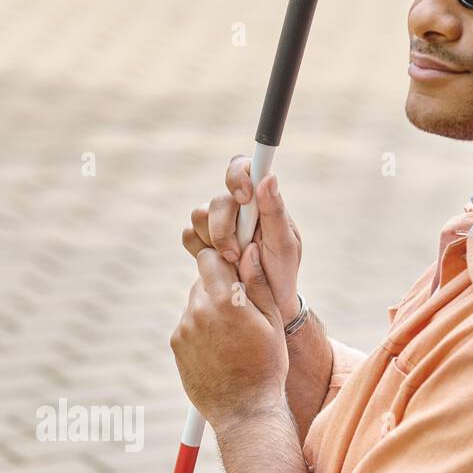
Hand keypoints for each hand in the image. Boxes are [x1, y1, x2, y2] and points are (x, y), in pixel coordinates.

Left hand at [170, 245, 289, 433]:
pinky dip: (200, 331)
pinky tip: (219, 350)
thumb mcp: (272, 322)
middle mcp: (197, 311)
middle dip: (218, 288)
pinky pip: (188, 326)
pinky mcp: (176, 345)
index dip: (223, 261)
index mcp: (223, 300)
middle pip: (201, 282)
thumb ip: (257, 283)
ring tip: (231, 337)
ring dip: (208, 311)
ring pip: (194, 305)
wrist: (244, 410)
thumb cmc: (266, 365)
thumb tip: (249, 250)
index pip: (209, 257)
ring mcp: (183, 329)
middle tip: (239, 312)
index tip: (235, 272)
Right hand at [182, 155, 302, 322]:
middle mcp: (236, 207)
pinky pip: (187, 235)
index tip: (244, 198)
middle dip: (223, 228)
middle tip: (236, 254)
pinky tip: (218, 264)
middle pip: (216, 200)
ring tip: (232, 262)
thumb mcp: (285, 244)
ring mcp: (216, 223)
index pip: (242, 168)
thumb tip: (268, 177)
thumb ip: (275, 211)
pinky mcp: (201, 241)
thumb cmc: (281, 273)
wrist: (265, 305)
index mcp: (259, 201)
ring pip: (198, 216)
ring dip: (213, 241)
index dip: (237, 176)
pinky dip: (199, 250)